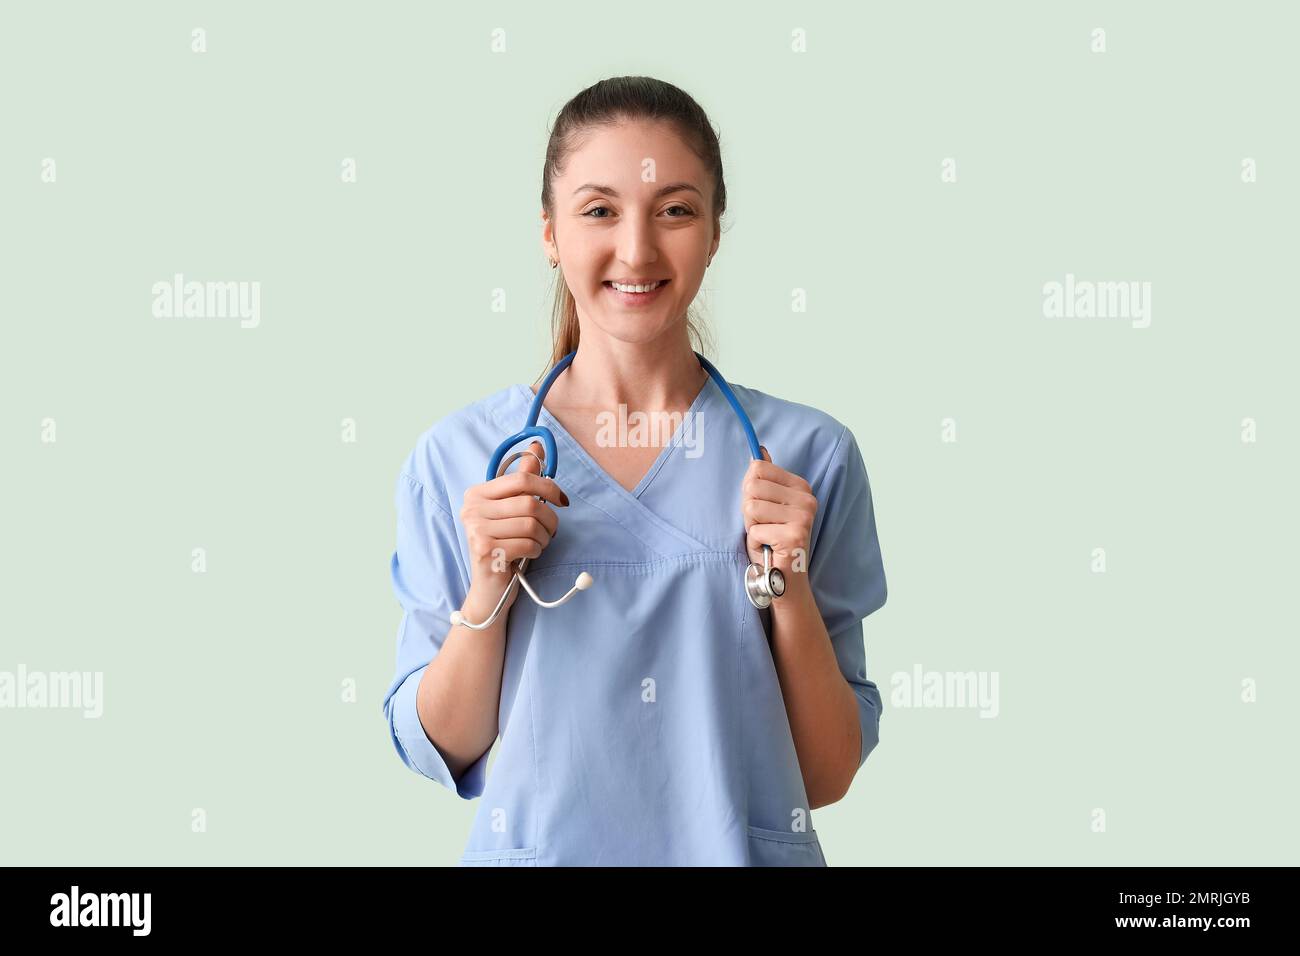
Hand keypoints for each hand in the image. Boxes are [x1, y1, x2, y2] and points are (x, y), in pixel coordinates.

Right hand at [459, 441, 568, 608]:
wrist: (489, 589)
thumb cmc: (504, 546)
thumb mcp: (512, 511)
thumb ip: (522, 481)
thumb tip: (536, 447)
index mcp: (476, 494)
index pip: (522, 479)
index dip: (548, 487)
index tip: (561, 500)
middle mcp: (472, 509)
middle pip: (529, 503)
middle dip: (550, 519)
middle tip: (551, 531)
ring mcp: (476, 530)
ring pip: (531, 524)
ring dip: (544, 537)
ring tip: (537, 544)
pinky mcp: (486, 551)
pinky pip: (528, 543)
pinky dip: (536, 550)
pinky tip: (529, 555)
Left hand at [740, 446, 815, 578]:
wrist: (785, 578)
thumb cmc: (772, 540)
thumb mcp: (767, 505)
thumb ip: (764, 479)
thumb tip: (758, 451)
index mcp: (800, 486)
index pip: (758, 468)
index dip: (749, 490)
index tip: (761, 507)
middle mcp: (806, 498)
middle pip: (752, 486)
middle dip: (748, 510)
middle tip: (762, 526)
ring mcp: (803, 516)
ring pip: (751, 508)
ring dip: (751, 527)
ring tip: (765, 537)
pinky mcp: (795, 534)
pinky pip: (755, 530)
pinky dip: (755, 542)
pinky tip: (769, 548)